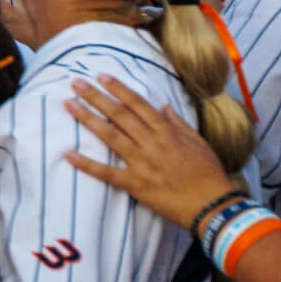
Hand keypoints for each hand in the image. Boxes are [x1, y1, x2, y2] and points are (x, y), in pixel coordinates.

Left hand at [62, 75, 234, 226]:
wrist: (212, 205)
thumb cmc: (208, 173)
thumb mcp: (198, 142)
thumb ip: (179, 123)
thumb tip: (164, 106)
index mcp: (167, 132)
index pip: (138, 104)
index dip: (118, 88)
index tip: (101, 76)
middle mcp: (151, 143)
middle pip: (119, 114)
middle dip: (96, 96)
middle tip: (76, 82)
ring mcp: (141, 163)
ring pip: (110, 136)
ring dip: (88, 118)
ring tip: (69, 104)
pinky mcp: (135, 184)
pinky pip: (107, 173)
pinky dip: (86, 164)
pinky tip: (68, 154)